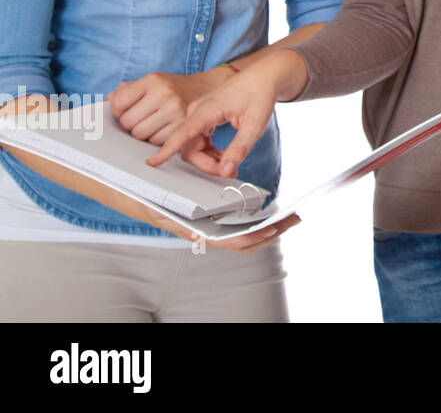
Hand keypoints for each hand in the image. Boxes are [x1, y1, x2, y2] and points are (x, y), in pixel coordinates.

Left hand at [109, 67, 235, 144]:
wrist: (207, 88)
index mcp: (153, 80)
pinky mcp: (184, 126)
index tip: (124, 110)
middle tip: (140, 118)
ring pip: (140, 135)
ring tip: (153, 123)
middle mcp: (165, 94)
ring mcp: (176, 111)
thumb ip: (126, 91)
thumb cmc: (173, 87)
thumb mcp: (152, 81)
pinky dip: (155, 139)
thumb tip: (104, 105)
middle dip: (130, 124)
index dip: (117, 111)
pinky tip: (163, 128)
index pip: (118, 103)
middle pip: (128, 123)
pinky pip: (156, 142)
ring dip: (142, 133)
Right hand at [146, 63, 280, 176]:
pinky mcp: (202, 118)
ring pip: (193, 147)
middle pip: (189, 148)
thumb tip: (225, 171)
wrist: (263, 76)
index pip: (182, 134)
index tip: (152, 162)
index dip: (167, 150)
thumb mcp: (255, 125)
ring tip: (230, 162)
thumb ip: (239, 149)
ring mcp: (197, 114)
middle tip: (230, 171)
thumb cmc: (259, 94)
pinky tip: (224, 154)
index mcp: (207, 109)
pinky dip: (209, 152)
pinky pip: (197, 141)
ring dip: (208, 159)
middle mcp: (196, 111)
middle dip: (207, 164)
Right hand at [151, 212, 302, 254]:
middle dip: (274, 232)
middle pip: (249, 242)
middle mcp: (211, 236)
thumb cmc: (153, 202)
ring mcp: (215, 231)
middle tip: (296, 217)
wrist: (142, 201)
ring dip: (270, 228)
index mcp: (202, 234)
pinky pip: (242, 228)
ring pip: (248, 237)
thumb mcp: (167, 208)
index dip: (256, 237)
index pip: (235, 241)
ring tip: (290, 215)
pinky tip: (268, 212)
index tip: (274, 227)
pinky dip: (258, 223)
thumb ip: (185, 217)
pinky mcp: (217, 224)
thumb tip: (204, 231)